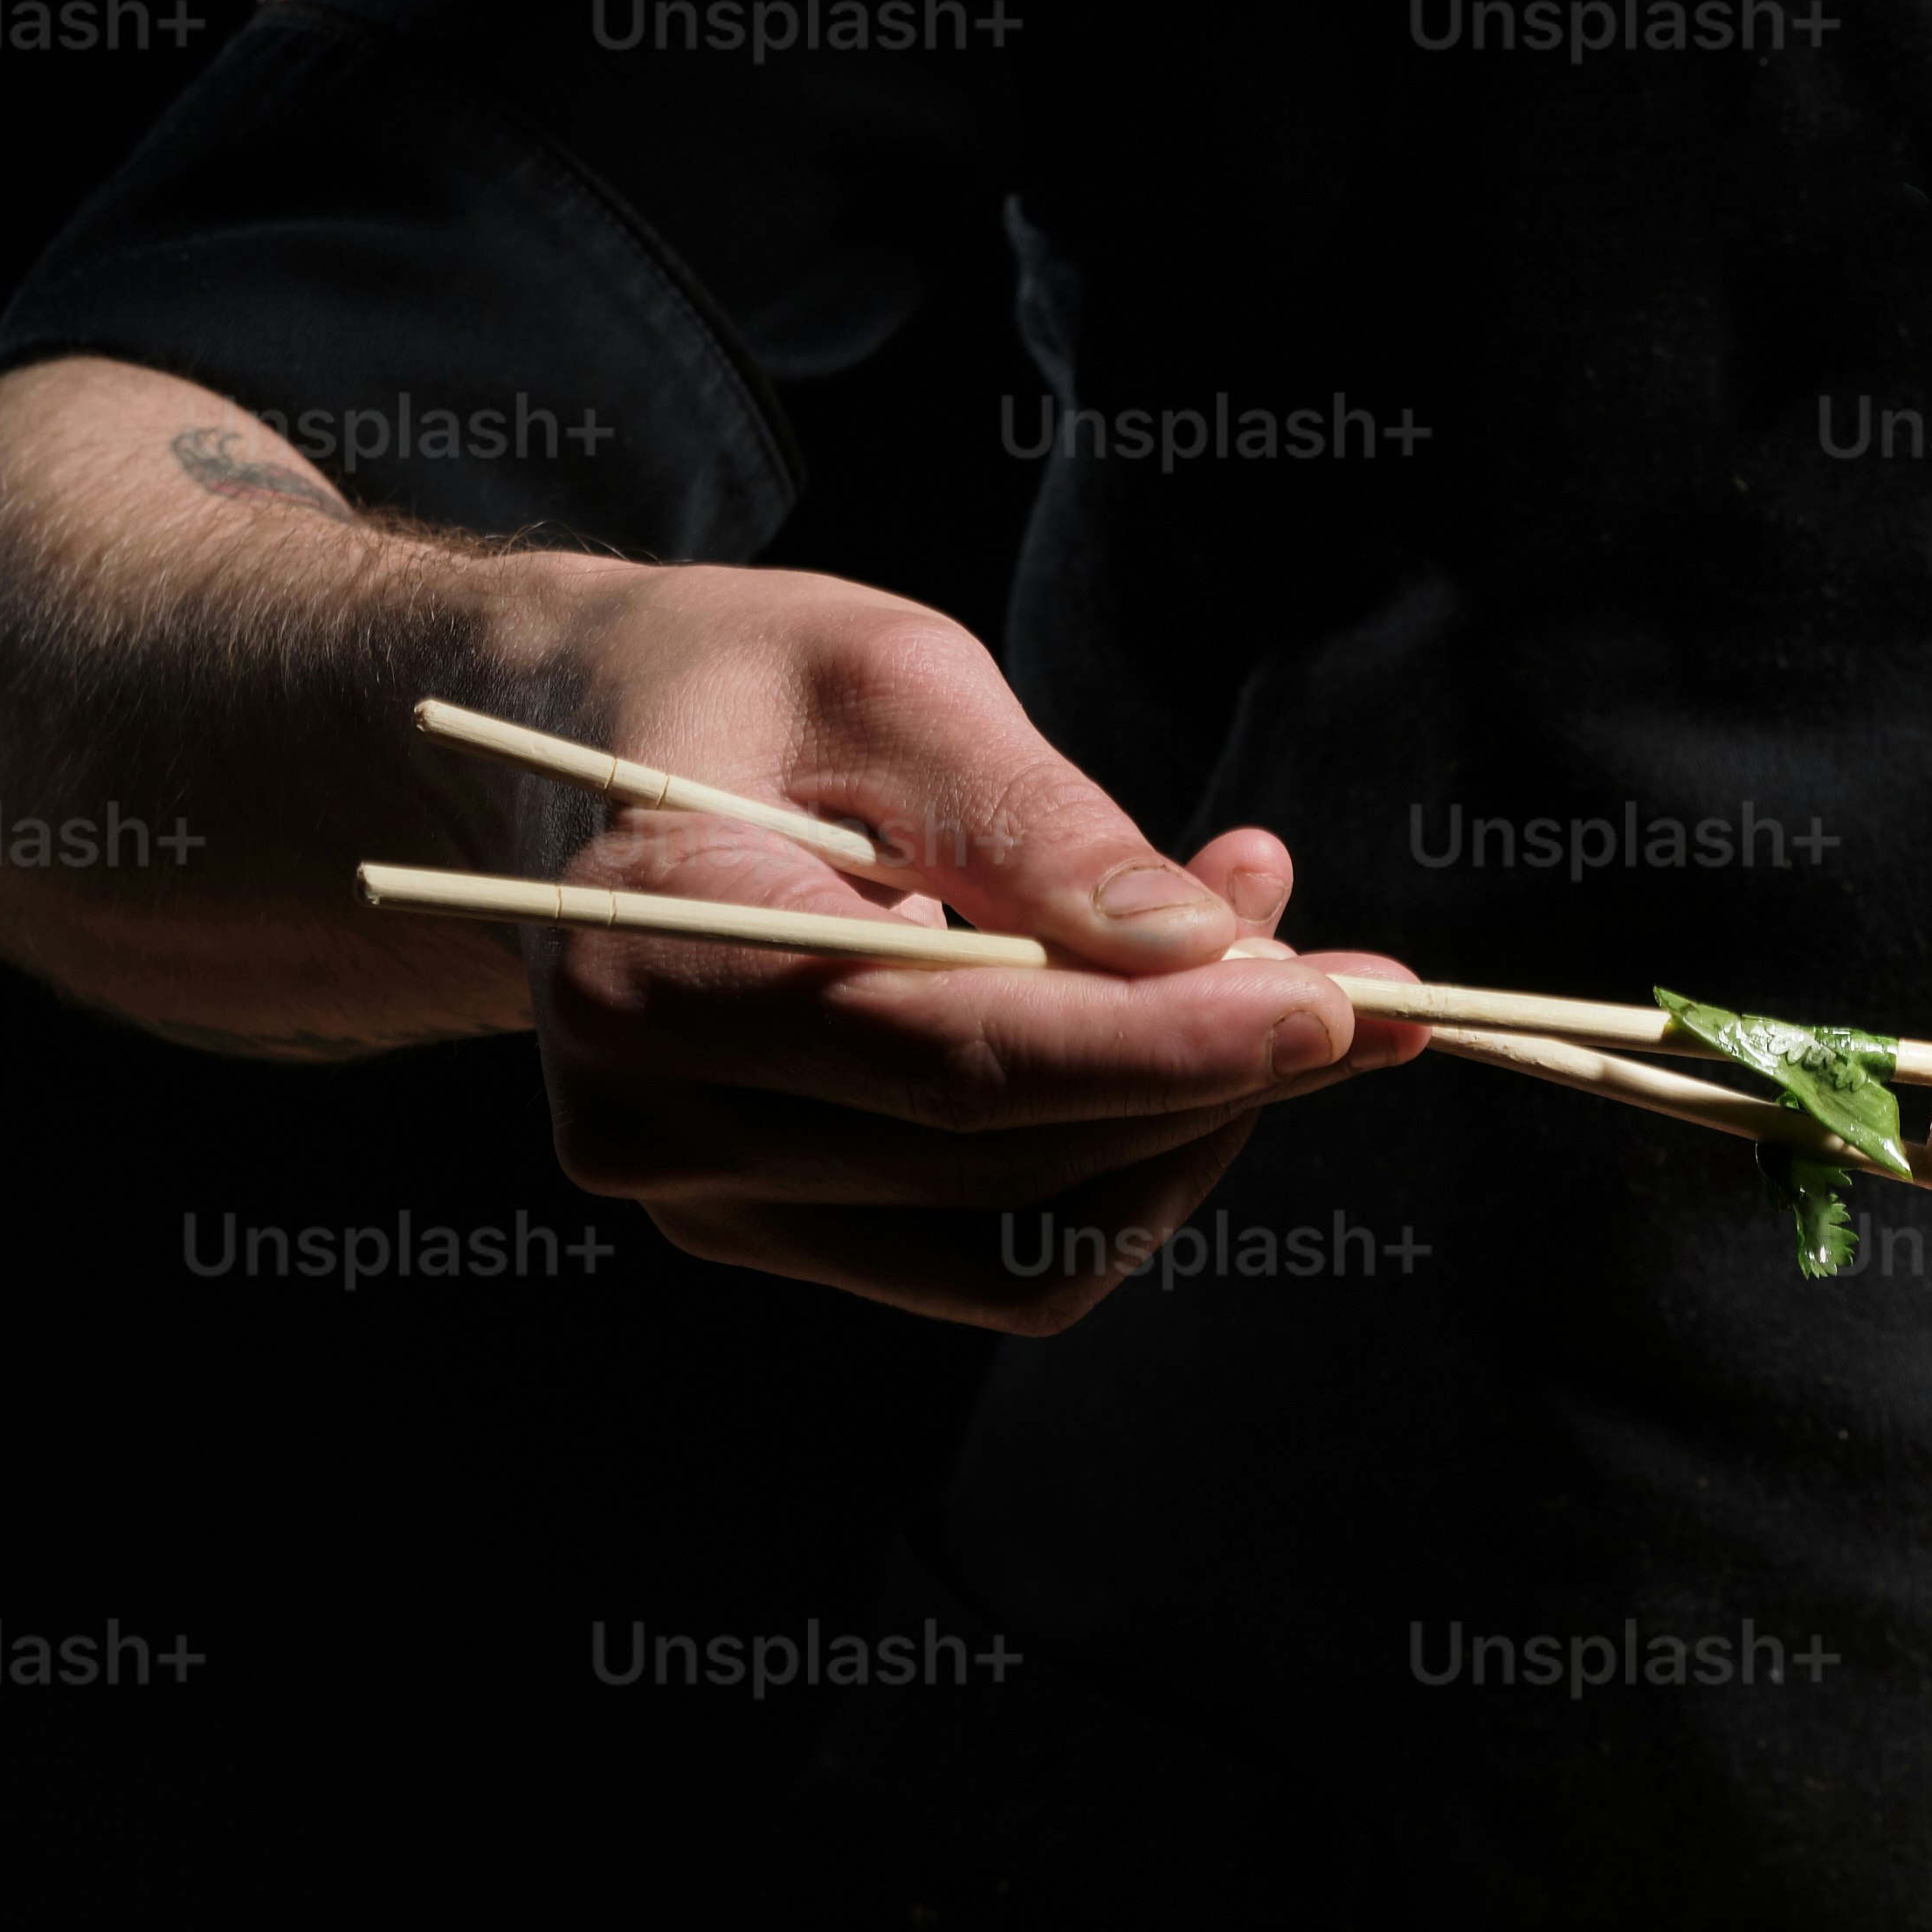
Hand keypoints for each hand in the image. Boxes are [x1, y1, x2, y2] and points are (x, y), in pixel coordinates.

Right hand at [443, 556, 1426, 1330]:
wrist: (579, 758)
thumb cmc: (733, 685)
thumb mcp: (886, 680)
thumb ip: (1034, 819)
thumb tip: (1197, 943)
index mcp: (643, 968)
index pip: (947, 1057)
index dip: (1162, 1045)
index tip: (1335, 1004)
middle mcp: (655, 1125)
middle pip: (1003, 1155)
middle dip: (1211, 1071)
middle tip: (1353, 972)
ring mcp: (713, 1204)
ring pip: (1029, 1232)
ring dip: (1186, 1121)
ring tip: (1259, 959)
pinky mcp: (781, 1232)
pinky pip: (1005, 1251)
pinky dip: (1123, 1159)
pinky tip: (1167, 1035)